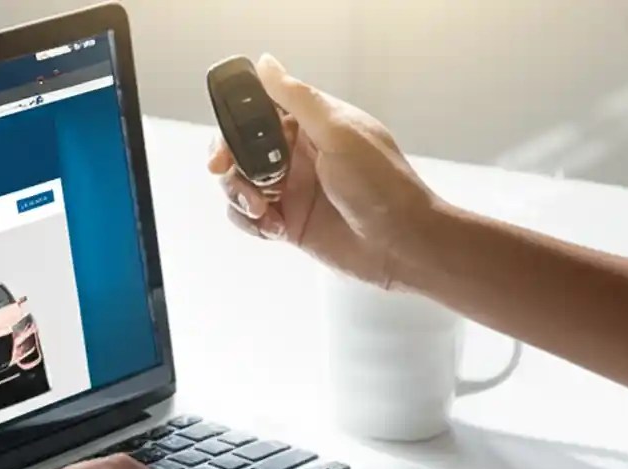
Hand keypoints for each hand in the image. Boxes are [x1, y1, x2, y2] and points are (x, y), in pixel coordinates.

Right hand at [209, 54, 444, 288]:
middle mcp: (297, 155)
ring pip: (239, 184)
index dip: (234, 124)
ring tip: (262, 211)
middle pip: (240, 150)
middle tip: (225, 173)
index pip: (259, 113)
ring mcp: (292, 191)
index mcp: (311, 126)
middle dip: (228, 162)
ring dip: (238, 195)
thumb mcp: (339, 133)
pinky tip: (274, 229)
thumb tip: (265, 64)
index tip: (225, 141)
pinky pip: (250, 218)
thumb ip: (298, 99)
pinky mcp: (288, 224)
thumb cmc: (382, 185)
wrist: (403, 245)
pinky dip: (251, 223)